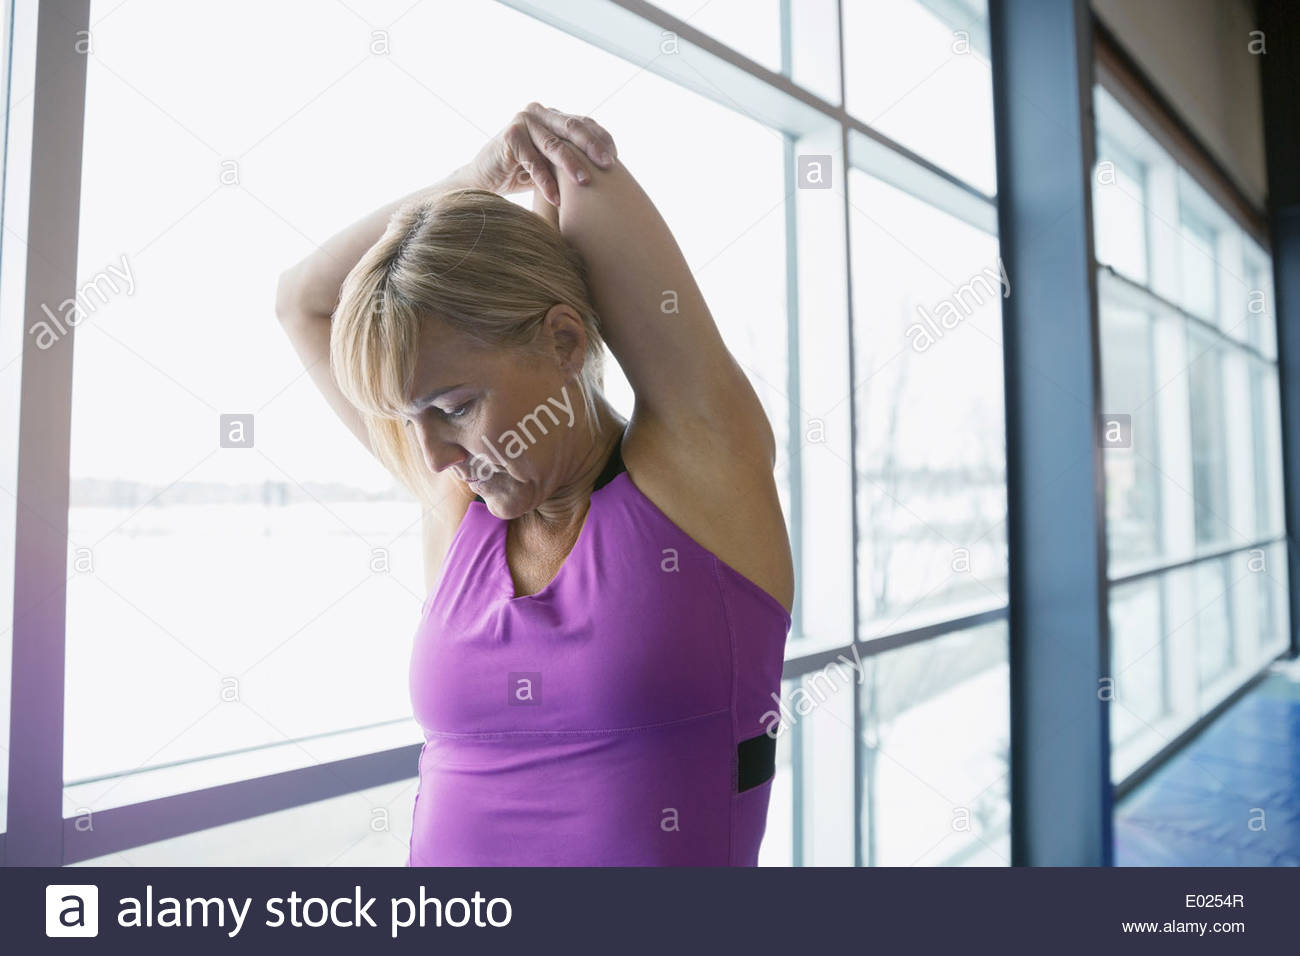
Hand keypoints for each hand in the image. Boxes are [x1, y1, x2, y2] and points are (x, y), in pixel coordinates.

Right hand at [466, 102, 617, 205]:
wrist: (486, 179)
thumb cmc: (524, 174)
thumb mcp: (553, 164)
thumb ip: (574, 158)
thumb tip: (612, 173)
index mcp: (554, 117)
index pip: (585, 123)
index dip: (602, 139)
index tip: (616, 159)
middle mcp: (540, 113)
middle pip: (573, 128)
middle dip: (593, 147)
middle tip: (609, 165)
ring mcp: (523, 121)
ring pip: (554, 144)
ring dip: (571, 165)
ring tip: (586, 183)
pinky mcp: (509, 136)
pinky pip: (532, 161)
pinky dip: (545, 181)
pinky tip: (556, 199)